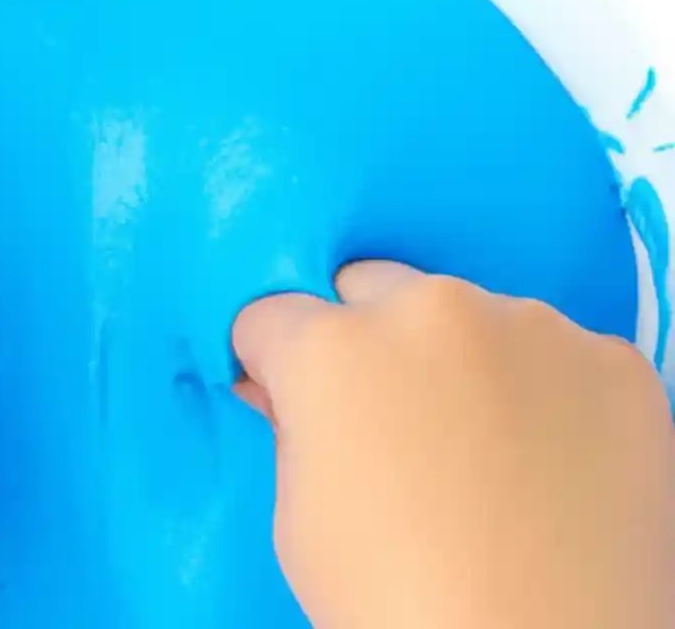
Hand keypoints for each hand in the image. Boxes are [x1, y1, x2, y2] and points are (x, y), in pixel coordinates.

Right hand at [233, 262, 674, 628]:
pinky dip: (541, 389)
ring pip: (470, 315)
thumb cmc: (391, 599)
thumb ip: (290, 429)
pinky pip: (556, 352)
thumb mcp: (301, 520)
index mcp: (335, 348)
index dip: (271, 362)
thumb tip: (282, 391)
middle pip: (371, 290)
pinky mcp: (615, 361)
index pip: (272, 314)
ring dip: (457, 358)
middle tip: (384, 421)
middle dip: (362, 341)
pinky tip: (545, 459)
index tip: (287, 398)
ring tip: (478, 448)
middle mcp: (433, 310)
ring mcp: (535, 327)